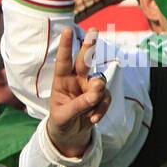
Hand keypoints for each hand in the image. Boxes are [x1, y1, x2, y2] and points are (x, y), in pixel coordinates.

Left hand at [46, 28, 109, 157]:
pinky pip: (106, 98)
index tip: (68, 30)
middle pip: (85, 61)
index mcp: (61, 81)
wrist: (70, 135)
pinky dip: (102, 109)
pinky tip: (94, 119)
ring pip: (100, 83)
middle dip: (90, 46)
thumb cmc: (61, 122)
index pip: (64, 61)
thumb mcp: (64, 116)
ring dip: (98, 96)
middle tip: (94, 31)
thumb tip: (97, 92)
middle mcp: (76, 81)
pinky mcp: (100, 98)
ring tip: (92, 112)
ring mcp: (89, 88)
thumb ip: (79, 104)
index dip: (67, 46)